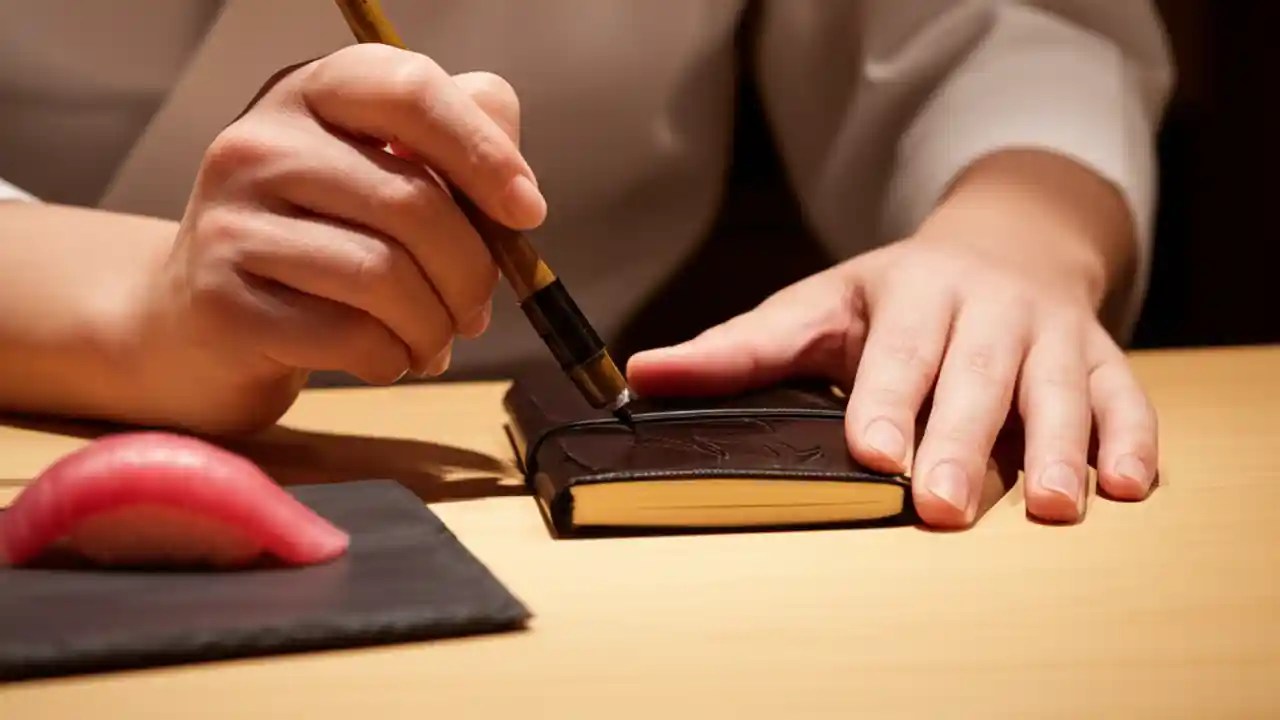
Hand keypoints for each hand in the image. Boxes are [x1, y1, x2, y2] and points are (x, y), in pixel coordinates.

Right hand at [139, 44, 543, 431]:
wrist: (192, 322)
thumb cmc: (314, 245)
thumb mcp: (377, 179)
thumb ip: (454, 157)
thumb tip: (517, 190)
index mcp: (312, 93)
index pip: (411, 92)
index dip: (485, 153)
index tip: (528, 212)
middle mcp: (260, 142)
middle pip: (414, 200)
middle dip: (472, 273)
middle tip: (475, 311)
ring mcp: (231, 220)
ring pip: (386, 276)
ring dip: (434, 326)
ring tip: (431, 341)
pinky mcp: (222, 300)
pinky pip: (351, 336)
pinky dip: (392, 360)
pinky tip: (385, 359)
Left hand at [627, 150, 1157, 527]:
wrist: (1006, 243)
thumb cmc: (899, 295)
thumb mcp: (819, 307)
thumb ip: (741, 349)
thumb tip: (644, 374)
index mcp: (911, 293)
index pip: (896, 352)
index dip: (885, 401)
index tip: (870, 451)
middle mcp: (985, 309)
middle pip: (976, 377)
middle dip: (960, 441)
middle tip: (942, 506)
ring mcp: (1049, 333)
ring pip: (1057, 391)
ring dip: (1057, 450)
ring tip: (1051, 508)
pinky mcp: (1100, 358)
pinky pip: (1123, 397)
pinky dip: (1130, 440)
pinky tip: (1127, 488)